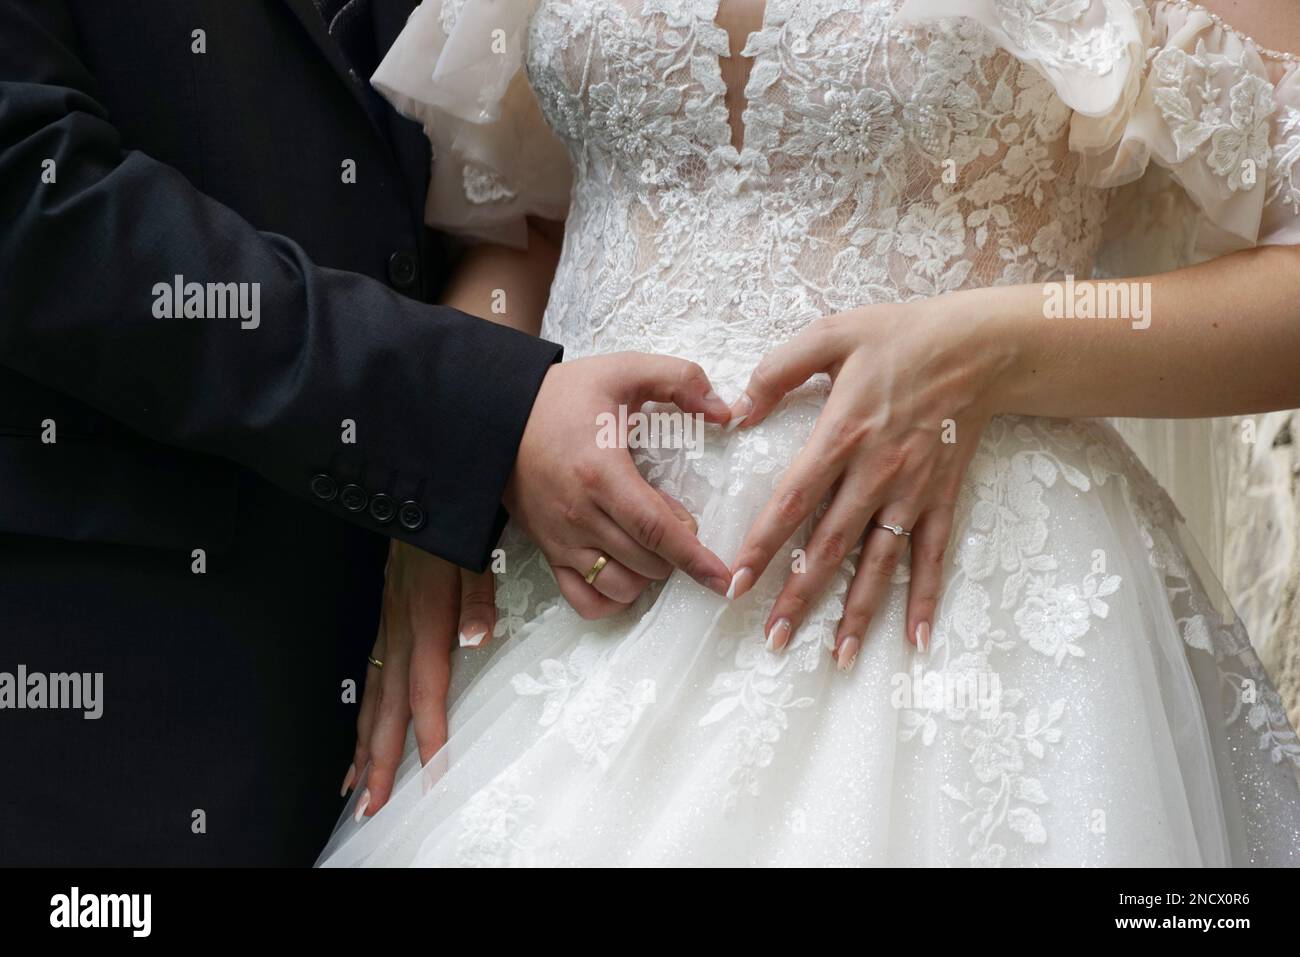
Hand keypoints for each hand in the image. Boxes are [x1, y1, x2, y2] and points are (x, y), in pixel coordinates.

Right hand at [341, 540, 497, 818]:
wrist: (414, 492)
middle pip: (387, 709)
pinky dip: (363, 714)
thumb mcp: (473, 555)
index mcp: (426, 620)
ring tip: (355, 788)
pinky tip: (360, 734)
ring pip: (372, 699)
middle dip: (378, 762)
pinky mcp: (386, 620)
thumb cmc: (451, 524)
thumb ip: (477, 599)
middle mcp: (401, 630)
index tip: (429, 775)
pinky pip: (371, 677)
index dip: (428, 735)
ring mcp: (389, 627)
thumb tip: (476, 639)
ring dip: (363, 747)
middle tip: (370, 806)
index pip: (426, 690)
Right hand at [505, 353, 735, 614]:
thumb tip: (725, 410)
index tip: (722, 577)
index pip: (656, 529)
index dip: (694, 557)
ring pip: (618, 586)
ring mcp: (561, 538)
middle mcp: (580, 514)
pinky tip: (627, 575)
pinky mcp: (548, 550)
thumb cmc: (561, 396)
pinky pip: (582, 598)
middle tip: (680, 523)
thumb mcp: (622, 371)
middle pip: (645, 562)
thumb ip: (679, 379)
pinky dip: (612, 599)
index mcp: (601, 473)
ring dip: (648, 576)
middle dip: (677, 554)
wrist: (493, 413)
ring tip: (654, 546)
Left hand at [727, 297, 1010, 666]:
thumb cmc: (900, 336)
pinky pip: (933, 557)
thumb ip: (779, 370)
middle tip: (773, 640)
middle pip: (830, 546)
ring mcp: (913, 492)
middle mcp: (877, 473)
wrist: (981, 346)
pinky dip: (927, 599)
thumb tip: (737, 412)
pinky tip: (917, 640)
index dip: (763, 545)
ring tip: (838, 657)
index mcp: (842, 434)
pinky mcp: (942, 498)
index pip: (792, 501)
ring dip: (858, 612)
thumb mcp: (831, 334)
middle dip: (800, 597)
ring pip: (880, 563)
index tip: (736, 583)